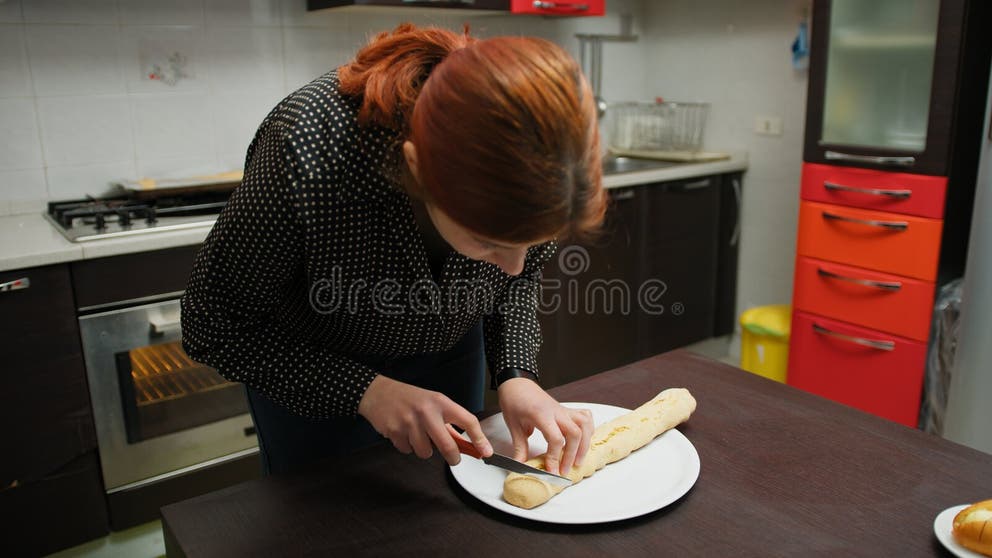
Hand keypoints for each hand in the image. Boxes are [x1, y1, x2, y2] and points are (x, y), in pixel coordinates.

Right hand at [357, 375, 491, 465]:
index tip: (486, 452)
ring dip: (424, 449)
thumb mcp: (432, 402)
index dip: (479, 438)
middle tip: (454, 460)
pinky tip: (403, 433)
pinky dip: (407, 446)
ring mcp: (409, 422)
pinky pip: (408, 451)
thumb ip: (447, 422)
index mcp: (440, 402)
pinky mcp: (395, 432)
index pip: (467, 420)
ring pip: (426, 452)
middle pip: (447, 445)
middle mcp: (426, 412)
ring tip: (417, 435)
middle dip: (453, 457)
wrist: (377, 393)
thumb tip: (466, 445)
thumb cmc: (409, 398)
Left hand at [497, 378, 593, 475]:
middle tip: (565, 470)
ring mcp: (563, 410)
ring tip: (578, 460)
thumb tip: (520, 465)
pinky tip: (583, 440)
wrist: (517, 384)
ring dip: (585, 444)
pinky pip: (585, 417)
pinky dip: (589, 429)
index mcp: (541, 415)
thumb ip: (519, 447)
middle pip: (575, 433)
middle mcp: (556, 411)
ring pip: (585, 425)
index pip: (555, 438)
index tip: (552, 471)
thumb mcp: (513, 426)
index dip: (555, 457)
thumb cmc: (514, 401)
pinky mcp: (567, 410)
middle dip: (573, 455)